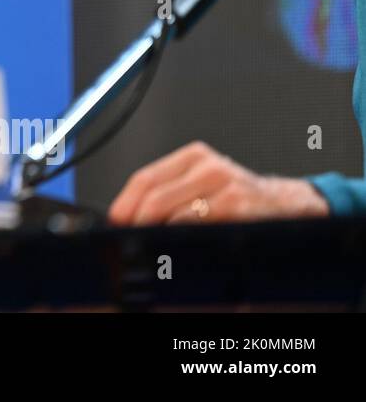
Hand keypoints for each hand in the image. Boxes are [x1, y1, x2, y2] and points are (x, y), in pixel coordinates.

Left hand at [108, 141, 329, 224]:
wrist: (290, 205)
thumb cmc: (241, 198)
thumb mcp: (204, 185)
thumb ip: (172, 194)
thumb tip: (131, 217)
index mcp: (193, 157)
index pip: (145, 178)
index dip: (125, 203)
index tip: (115, 221)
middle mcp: (208, 166)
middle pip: (155, 196)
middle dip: (137, 222)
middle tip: (128, 238)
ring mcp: (224, 184)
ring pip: (174, 213)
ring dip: (157, 233)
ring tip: (151, 244)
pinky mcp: (238, 205)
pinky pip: (198, 224)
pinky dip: (183, 238)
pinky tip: (179, 246)